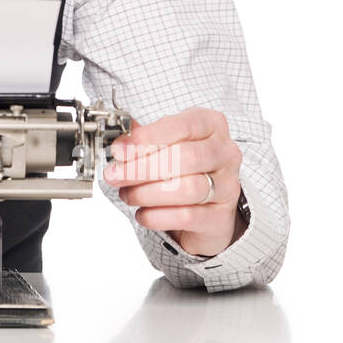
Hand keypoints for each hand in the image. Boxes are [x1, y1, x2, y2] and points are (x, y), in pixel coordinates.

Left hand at [103, 106, 243, 256]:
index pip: (180, 126)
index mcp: (210, 125)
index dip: (146, 138)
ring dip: (147, 193)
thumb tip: (120, 142)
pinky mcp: (220, 217)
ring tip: (127, 194)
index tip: (119, 150)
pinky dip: (157, 216)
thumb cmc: (184, 166)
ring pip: (187, 188)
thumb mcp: (166, 143)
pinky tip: (143, 214)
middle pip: (184, 157)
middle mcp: (224, 153)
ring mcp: (227, 186)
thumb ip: (143, 139)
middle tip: (114, 175)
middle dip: (141, 168)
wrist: (207, 205)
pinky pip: (187, 216)